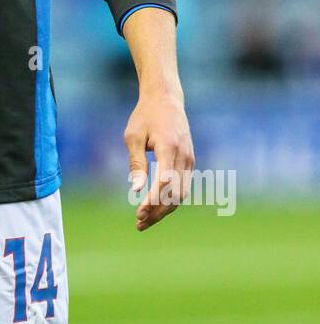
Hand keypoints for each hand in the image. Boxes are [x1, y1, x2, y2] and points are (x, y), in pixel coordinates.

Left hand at [124, 90, 194, 231]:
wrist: (166, 99)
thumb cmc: (145, 116)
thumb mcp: (133, 136)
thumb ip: (136, 163)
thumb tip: (135, 190)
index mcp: (169, 147)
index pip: (164, 182)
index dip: (152, 201)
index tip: (138, 213)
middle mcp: (184, 156)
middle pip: (175, 194)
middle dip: (158, 212)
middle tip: (139, 224)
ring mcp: (190, 159)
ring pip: (182, 194)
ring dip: (165, 210)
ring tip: (145, 221)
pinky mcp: (190, 161)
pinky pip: (183, 187)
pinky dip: (171, 200)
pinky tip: (155, 207)